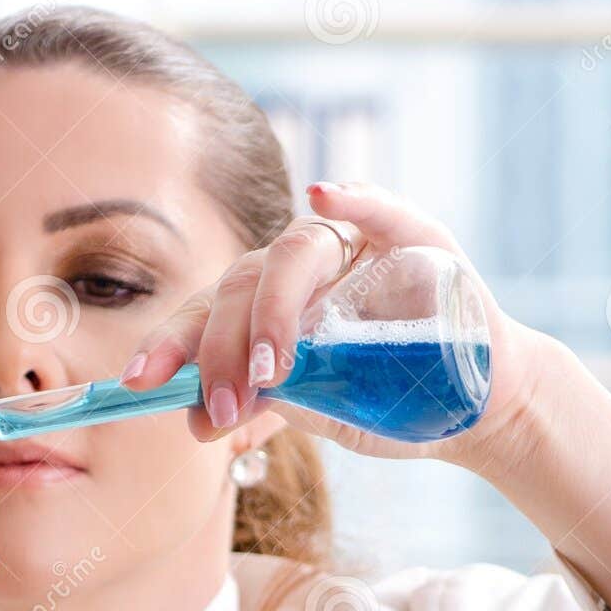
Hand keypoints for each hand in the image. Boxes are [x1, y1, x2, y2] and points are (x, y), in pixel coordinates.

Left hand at [123, 179, 610, 610]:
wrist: (474, 406)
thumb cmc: (391, 402)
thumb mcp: (317, 415)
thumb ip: (262, 405)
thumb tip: (195, 418)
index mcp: (267, 307)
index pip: (207, 315)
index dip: (170, 345)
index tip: (136, 384)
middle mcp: (301, 270)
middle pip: (239, 284)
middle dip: (220, 350)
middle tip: (217, 409)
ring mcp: (355, 247)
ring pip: (293, 253)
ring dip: (275, 310)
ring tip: (270, 369)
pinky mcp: (414, 236)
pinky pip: (381, 205)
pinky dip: (355, 195)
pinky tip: (327, 192)